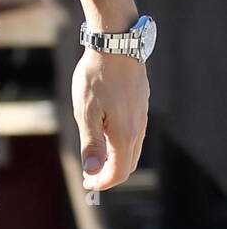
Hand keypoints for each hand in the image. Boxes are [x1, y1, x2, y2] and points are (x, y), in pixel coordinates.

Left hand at [72, 47, 149, 189]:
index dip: (102, 182)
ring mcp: (141, 116)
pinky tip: (105, 130)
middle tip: (89, 173)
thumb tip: (92, 171)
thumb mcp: (86, 110)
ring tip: (95, 152)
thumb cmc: (97, 76)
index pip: (118, 172)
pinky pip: (134, 133)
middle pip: (128, 164)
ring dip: (115, 157)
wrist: (116, 44)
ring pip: (132, 148)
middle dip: (109, 173)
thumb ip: (91, 143)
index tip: (87, 184)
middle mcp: (137, 129)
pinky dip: (120, 142)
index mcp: (124, 134)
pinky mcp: (140, 105)